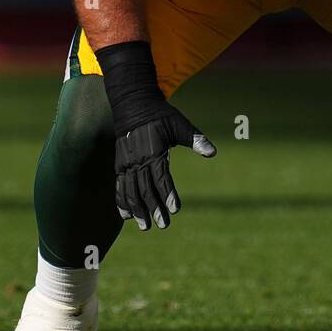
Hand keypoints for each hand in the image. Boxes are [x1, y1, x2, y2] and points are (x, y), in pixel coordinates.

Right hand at [115, 107, 215, 231]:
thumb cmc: (160, 115)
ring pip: (130, 191)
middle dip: (154, 208)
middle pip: (145, 189)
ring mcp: (126, 163)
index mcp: (154, 151)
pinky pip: (119, 186)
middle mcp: (138, 159)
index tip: (175, 210)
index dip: (168, 194)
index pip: (161, 178)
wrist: (132, 104)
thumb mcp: (179, 124)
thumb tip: (213, 152)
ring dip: (137, 210)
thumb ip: (195, 139)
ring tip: (144, 226)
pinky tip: (126, 216)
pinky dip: (122, 201)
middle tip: (163, 225)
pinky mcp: (120, 164)